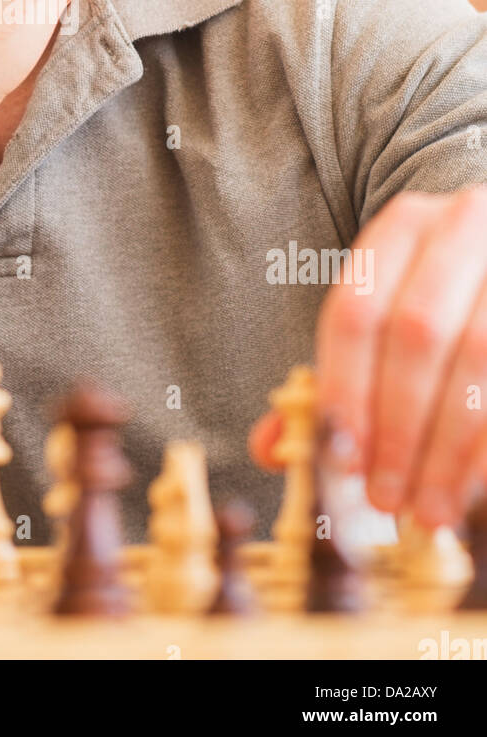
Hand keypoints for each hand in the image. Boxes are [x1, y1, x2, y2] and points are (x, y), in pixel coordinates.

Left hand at [249, 185, 486, 527]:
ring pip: (478, 355)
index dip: (346, 390)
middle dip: (398, 427)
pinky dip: (486, 449)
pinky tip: (468, 491)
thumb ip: (334, 377)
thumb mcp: (382, 317)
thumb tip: (270, 448)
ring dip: (448, 447)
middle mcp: (462, 226)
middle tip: (383, 497)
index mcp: (403, 226)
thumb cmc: (437, 302)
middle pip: (417, 333)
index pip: (356, 311)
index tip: (340, 461)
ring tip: (426, 510)